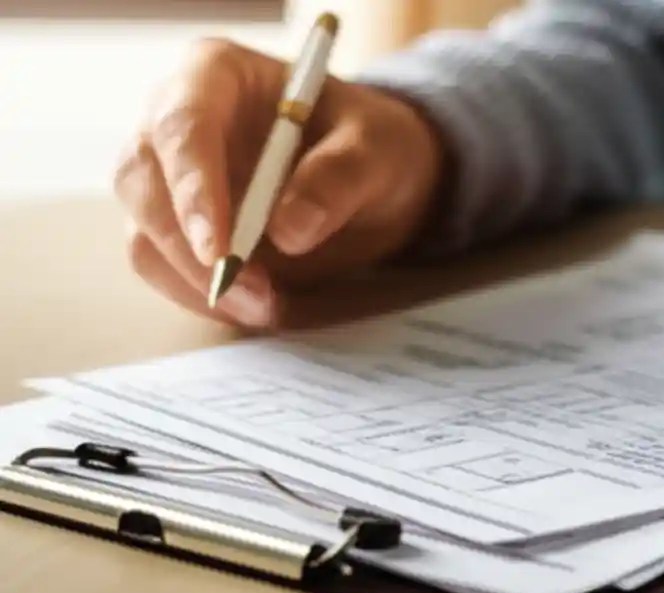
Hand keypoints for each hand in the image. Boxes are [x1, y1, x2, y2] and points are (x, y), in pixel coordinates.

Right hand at [114, 39, 441, 327]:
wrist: (369, 173)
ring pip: (144, 234)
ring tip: (265, 307)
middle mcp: (173, 116)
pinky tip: (250, 306)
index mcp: (217, 73)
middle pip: (144, 183)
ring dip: (196, 284)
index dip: (193, 188)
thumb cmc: (368, 143)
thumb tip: (290, 232)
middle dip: (192, 251)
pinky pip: (162, 266)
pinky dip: (198, 296)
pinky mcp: (172, 223)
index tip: (220, 250)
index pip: (183, 124)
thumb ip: (339, 178)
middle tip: (255, 296)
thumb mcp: (377, 150)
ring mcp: (165, 172)